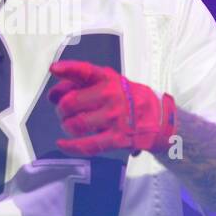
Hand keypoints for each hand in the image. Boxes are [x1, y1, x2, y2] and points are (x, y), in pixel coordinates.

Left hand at [48, 61, 177, 157]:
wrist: (160, 119)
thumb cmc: (130, 99)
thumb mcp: (112, 83)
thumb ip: (84, 84)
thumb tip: (54, 94)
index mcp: (108, 79)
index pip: (86, 70)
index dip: (68, 69)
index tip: (54, 69)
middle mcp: (111, 96)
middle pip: (71, 102)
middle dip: (61, 109)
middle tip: (63, 112)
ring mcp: (114, 118)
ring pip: (76, 124)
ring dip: (67, 127)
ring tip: (70, 126)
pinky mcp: (118, 138)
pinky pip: (87, 145)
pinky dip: (71, 146)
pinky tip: (63, 144)